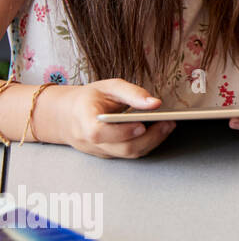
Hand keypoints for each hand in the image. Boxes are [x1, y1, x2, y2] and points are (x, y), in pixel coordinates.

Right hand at [55, 80, 176, 158]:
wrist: (67, 114)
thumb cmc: (89, 98)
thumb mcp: (108, 87)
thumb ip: (131, 93)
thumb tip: (155, 103)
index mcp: (83, 120)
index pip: (99, 133)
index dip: (121, 132)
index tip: (142, 125)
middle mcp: (90, 140)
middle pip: (121, 148)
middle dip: (149, 138)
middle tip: (168, 123)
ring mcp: (100, 150)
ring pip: (128, 154)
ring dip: (152, 141)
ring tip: (168, 125)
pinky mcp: (110, 154)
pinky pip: (130, 153)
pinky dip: (147, 143)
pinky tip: (159, 131)